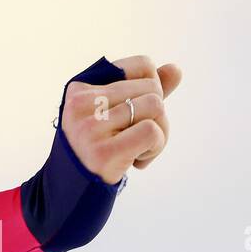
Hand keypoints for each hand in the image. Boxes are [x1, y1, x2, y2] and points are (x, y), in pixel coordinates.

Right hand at [60, 55, 181, 184]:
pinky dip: (156, 148)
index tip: (136, 111)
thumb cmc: (98, 144)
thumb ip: (144, 90)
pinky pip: (153, 132)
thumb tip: (176, 69)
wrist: (75, 187)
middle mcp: (82, 102)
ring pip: (156, 107)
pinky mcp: (104, 151)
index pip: (142, 65)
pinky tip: (138, 160)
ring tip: (139, 148)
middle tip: (139, 135)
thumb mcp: (116, 111)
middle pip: (153, 88)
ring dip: (159, 133)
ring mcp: (90, 126)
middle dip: (158, 114)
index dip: (153, 87)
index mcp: (80, 86)